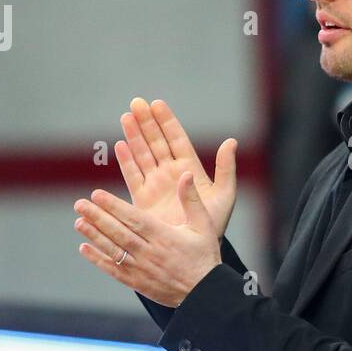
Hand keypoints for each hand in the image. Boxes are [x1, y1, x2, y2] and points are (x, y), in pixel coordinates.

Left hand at [73, 171, 221, 307]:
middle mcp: (149, 252)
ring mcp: (141, 268)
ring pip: (113, 249)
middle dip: (97, 217)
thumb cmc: (204, 256)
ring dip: (94, 236)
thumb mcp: (204, 225)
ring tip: (79, 222)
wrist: (204, 293)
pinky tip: (84, 249)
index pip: (134, 218)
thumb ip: (192, 200)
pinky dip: (98, 259)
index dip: (114, 206)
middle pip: (118, 232)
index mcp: (164, 235)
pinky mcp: (137, 282)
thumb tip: (185, 174)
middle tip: (80, 204)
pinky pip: (113, 270)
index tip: (97, 194)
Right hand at [115, 97, 236, 236]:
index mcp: (190, 168)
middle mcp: (171, 173)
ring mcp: (156, 184)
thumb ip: (226, 167)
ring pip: (142, 154)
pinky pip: (133, 175)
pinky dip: (126, 161)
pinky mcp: (143, 199)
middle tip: (137, 102)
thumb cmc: (214, 222)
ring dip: (134, 136)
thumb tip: (231, 141)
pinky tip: (120, 145)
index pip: (176, 139)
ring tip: (126, 116)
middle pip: (156, 142)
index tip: (157, 104)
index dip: (167, 121)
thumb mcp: (225, 193)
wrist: (196, 248)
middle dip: (146, 122)